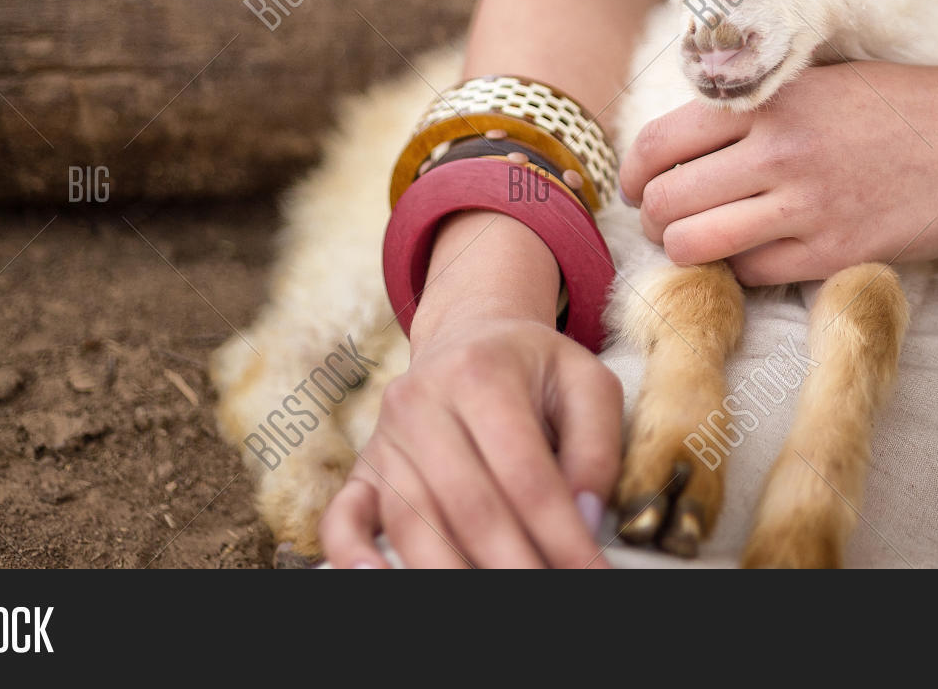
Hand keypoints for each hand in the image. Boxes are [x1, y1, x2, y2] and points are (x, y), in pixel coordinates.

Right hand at [319, 213, 621, 567]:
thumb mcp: (586, 383)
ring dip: (453, 575)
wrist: (470, 335)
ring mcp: (386, 438)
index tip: (590, 571)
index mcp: (482, 373)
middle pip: (469, 506)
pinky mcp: (364, 468)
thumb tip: (584, 519)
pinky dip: (354, 558)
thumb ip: (595, 448)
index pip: (525, 474)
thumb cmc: (533, 368)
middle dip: (515, 566)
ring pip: (413, 522)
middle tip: (550, 594)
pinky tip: (379, 581)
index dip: (561, 534)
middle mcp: (422, 402)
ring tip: (497, 602)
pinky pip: (342, 519)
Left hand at [619, 11, 937, 285]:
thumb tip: (687, 139)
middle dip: (653, 217)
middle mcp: (777, 150)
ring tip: (697, 244)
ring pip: (695, 244)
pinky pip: (752, 274)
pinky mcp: (836, 251)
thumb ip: (756, 106)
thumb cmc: (903, 103)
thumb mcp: (820, 80)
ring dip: (684, 250)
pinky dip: (742, 271)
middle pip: (665, 199)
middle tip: (666, 220)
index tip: (637, 185)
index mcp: (768, 101)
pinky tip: (756, 255)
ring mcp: (806, 204)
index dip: (633, 172)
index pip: (659, 142)